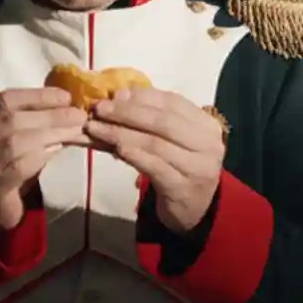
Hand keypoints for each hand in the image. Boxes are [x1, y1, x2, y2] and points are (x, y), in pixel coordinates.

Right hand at [0, 88, 89, 232]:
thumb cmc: (7, 164)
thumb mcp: (15, 134)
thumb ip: (33, 118)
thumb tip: (69, 103)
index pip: (5, 99)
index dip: (38, 96)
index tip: (66, 97)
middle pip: (10, 120)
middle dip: (49, 115)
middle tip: (78, 115)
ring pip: (15, 142)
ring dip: (49, 134)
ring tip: (73, 131)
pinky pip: (19, 167)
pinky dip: (41, 156)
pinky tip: (57, 150)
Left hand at [84, 87, 226, 234]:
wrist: (195, 208)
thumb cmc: (179, 165)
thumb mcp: (171, 138)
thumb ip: (150, 116)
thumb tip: (120, 94)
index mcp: (206, 124)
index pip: (172, 102)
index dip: (142, 96)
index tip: (115, 94)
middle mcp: (207, 144)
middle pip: (163, 122)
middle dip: (127, 112)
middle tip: (100, 109)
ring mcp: (197, 167)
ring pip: (154, 143)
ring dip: (120, 133)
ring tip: (95, 128)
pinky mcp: (182, 188)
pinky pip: (153, 166)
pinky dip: (132, 154)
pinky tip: (114, 148)